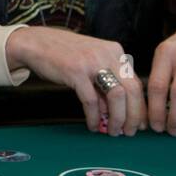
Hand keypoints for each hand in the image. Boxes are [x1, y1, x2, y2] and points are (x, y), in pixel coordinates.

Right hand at [4, 27, 144, 135]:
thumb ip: (103, 83)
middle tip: (130, 132)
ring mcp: (92, 62)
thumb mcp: (90, 63)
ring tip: (113, 131)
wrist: (35, 43)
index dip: (139, 106)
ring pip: (116, 96)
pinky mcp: (75, 72)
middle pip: (132, 89)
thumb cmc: (63, 55)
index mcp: (115, 51)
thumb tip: (113, 111)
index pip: (136, 82)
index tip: (139, 122)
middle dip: (134, 115)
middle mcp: (108, 55)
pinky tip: (93, 125)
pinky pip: (91, 100)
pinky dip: (94, 117)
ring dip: (117, 118)